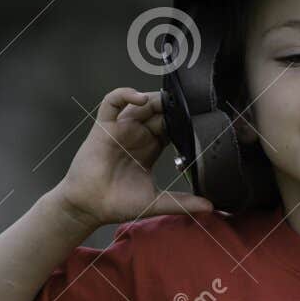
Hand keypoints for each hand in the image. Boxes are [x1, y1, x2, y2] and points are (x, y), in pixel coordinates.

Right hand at [57, 87, 212, 228]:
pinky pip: (112, 102)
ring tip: (168, 101)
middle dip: (172, 107)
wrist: (89, 207)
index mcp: (150, 148)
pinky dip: (125, 94)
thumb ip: (182, 202)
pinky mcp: (104, 126)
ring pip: (139, 103)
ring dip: (154, 99)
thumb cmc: (118, 204)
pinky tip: (140, 99)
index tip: (199, 121)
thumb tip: (210, 207)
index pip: (170, 126)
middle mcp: (136, 135)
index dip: (183, 121)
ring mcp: (120, 129)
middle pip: (158, 111)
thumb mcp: (156, 202)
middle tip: (188, 105)